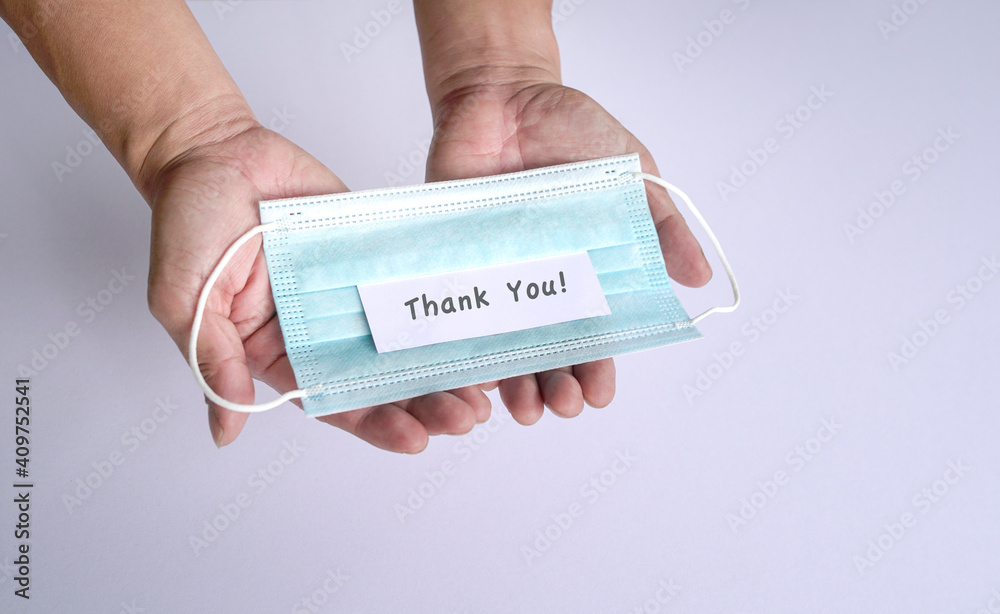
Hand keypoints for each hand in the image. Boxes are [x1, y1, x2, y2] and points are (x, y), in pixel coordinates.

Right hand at [147, 125, 489, 451]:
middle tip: (464, 417)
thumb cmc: (188, 223)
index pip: (332, 401)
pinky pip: (405, 286)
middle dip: (423, 404)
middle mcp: (317, 330)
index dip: (374, 424)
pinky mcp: (366, 256)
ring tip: (481, 388)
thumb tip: (224, 432)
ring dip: (440, 368)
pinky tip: (470, 326)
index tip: (415, 439)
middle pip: (378, 381)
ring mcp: (345, 293)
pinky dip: (436, 309)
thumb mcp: (186, 300)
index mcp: (276, 351)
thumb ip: (213, 362)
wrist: (214, 150)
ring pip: (401, 341)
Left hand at [424, 75, 712, 424]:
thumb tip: (699, 278)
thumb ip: (662, 226)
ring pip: (496, 344)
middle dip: (554, 387)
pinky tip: (468, 370)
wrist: (505, 92)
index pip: (589, 336)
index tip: (600, 393)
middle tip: (561, 405)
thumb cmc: (573, 131)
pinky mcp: (447, 254)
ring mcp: (490, 272)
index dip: (596, 368)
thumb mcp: (633, 175)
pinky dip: (454, 341)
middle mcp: (533, 283)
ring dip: (509, 381)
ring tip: (521, 405)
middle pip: (543, 352)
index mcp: (580, 272)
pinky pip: (447, 306)